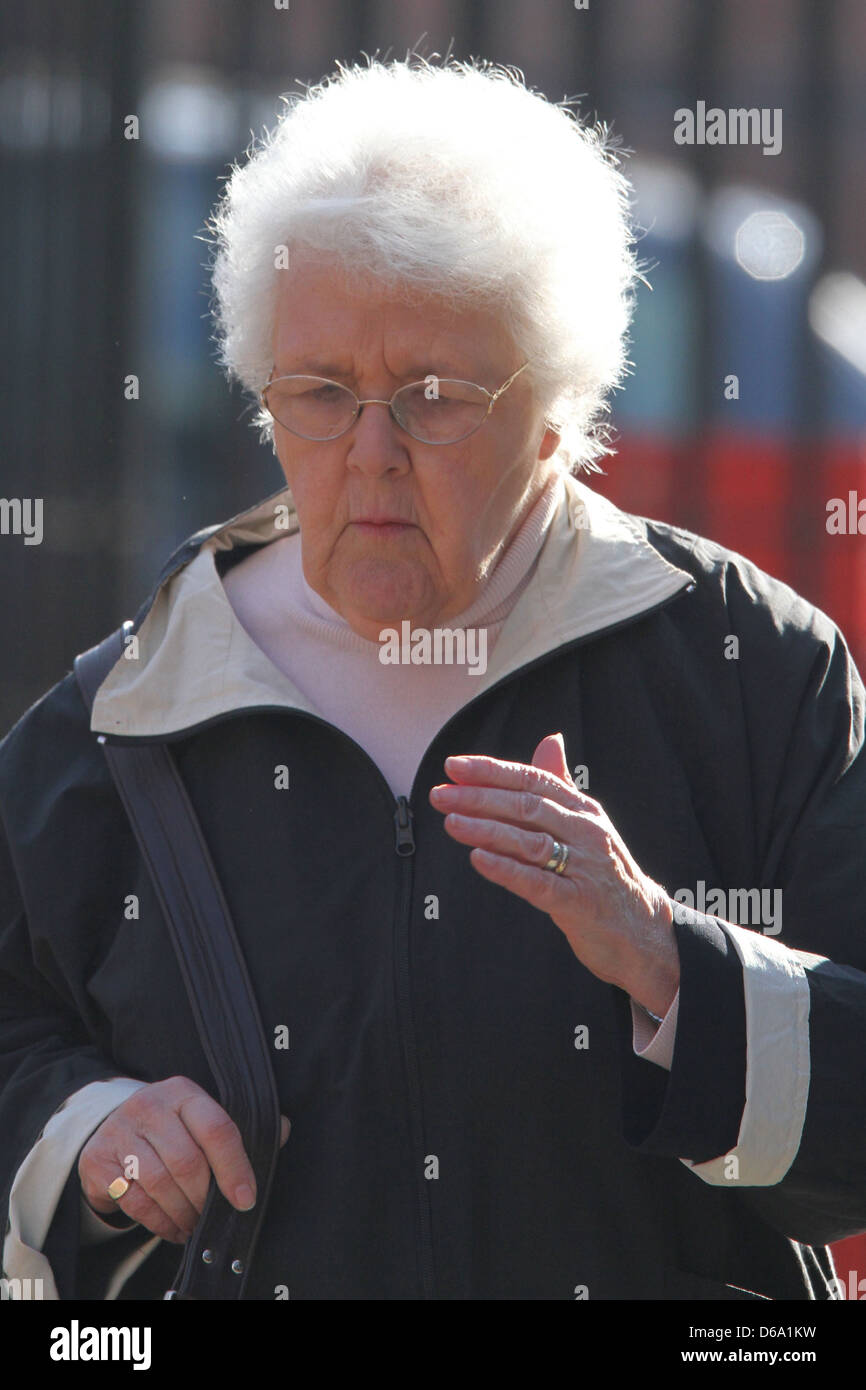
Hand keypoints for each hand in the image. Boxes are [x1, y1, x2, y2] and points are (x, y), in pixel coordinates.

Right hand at [78, 1075, 290, 1243]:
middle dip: (205, 1197)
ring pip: (159, 1184)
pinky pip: (134, 1202)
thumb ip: (240, 1126)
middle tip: (213, 1216)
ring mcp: (119, 1132)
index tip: (245, 1199)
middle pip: (187, 1161)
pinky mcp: (99, 1161)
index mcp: (183, 1093)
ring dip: (183, 1213)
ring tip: (195, 1224)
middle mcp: (149, 1107)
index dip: (235, 1167)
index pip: (216, 1128)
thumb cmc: (171, 1127)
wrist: (112, 1126)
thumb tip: (282, 1130)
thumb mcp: (202, 1116)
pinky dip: (160, 1222)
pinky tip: (174, 1227)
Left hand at [429, 732, 678, 1016]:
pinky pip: (538, 883)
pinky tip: (478, 859)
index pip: (533, 780)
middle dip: (479, 798)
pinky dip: (506, 870)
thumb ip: (561, 784)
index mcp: (584, 809)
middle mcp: (586, 832)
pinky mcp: (579, 903)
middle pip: (528, 806)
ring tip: (451, 822)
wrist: (643, 930)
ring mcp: (585, 867)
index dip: (492, 771)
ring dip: (487, 830)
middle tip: (439, 795)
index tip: (453, 767)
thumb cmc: (605, 873)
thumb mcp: (586, 824)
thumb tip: (550, 739)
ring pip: (530, 842)